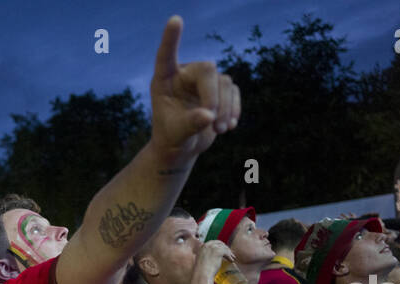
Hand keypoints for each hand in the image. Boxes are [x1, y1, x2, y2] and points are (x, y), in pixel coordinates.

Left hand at [148, 16, 239, 163]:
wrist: (181, 147)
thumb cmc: (171, 138)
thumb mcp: (176, 134)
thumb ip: (190, 124)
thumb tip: (209, 116)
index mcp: (165, 79)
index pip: (166, 55)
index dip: (171, 38)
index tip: (175, 20)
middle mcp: (185, 74)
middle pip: (208, 70)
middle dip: (213, 96)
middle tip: (213, 122)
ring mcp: (204, 81)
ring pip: (224, 82)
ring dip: (226, 108)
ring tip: (220, 130)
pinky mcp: (219, 90)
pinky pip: (234, 92)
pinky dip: (234, 109)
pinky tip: (228, 126)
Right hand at [194, 239, 233, 277]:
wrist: (202, 275)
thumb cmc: (201, 271)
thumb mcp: (202, 260)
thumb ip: (206, 256)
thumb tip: (213, 257)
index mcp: (202, 246)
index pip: (213, 243)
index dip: (220, 246)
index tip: (224, 250)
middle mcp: (207, 245)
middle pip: (220, 243)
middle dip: (226, 248)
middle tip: (230, 254)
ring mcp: (212, 247)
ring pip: (224, 248)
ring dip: (229, 253)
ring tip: (232, 258)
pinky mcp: (218, 251)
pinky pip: (227, 252)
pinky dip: (230, 257)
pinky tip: (231, 261)